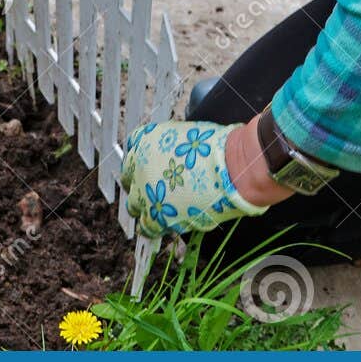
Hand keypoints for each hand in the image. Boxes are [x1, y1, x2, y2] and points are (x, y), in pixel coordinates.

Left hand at [121, 120, 269, 237]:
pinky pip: (148, 227)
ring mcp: (145, 192)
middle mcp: (138, 167)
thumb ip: (167, 147)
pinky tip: (166, 222)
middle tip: (154, 189)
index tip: (146, 170)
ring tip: (160, 209)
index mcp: (144, 141)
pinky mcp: (157, 217)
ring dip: (144, 207)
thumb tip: (168, 158)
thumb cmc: (216, 148)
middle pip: (128, 180)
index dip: (140, 164)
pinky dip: (155, 226)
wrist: (231, 169)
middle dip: (139, 185)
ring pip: (134, 206)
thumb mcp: (184, 134)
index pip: (131, 153)